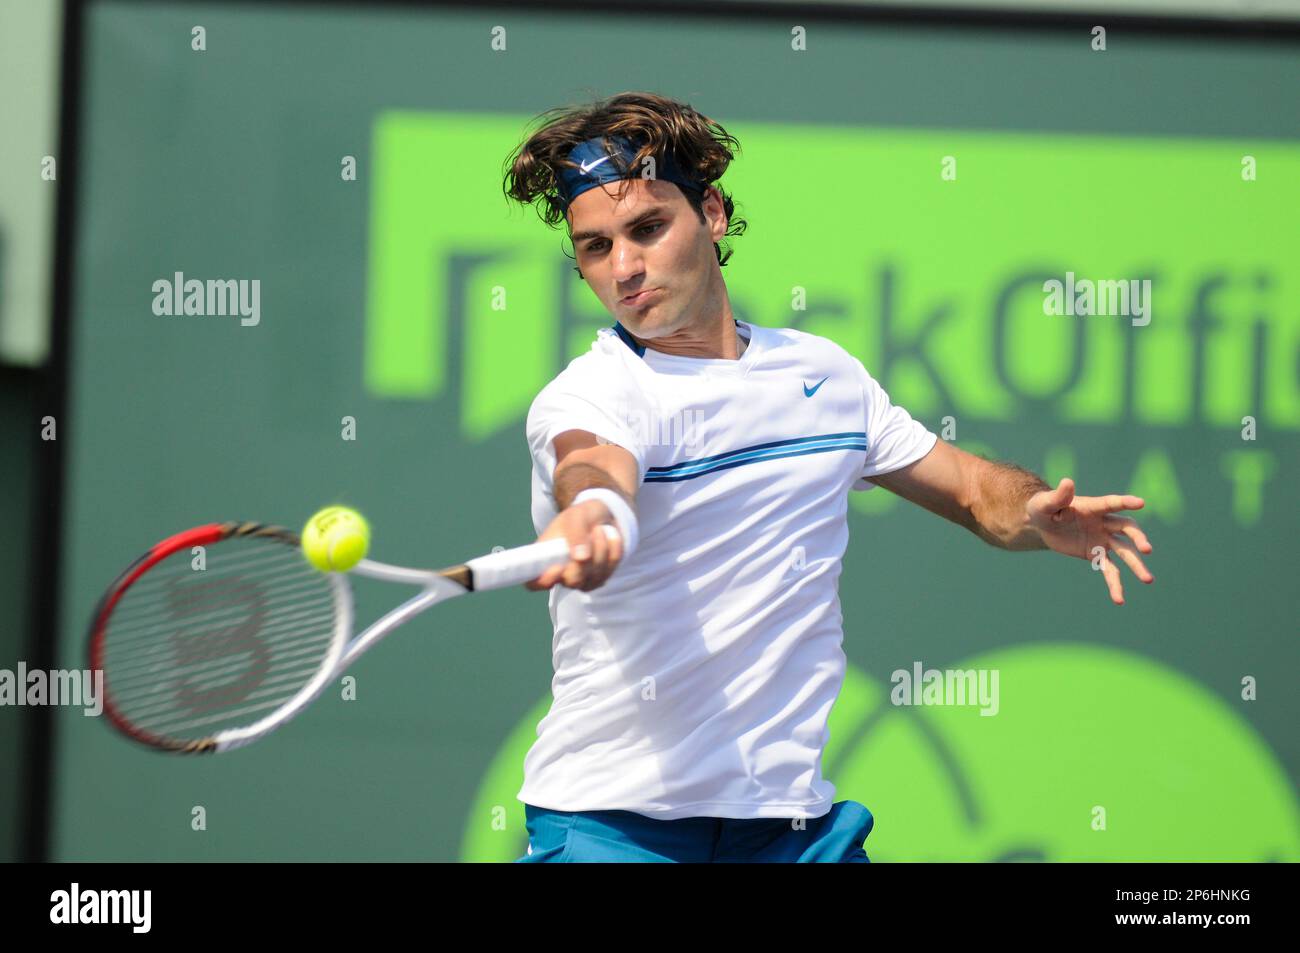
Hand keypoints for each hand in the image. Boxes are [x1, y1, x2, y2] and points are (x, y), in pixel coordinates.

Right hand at [524, 499, 624, 591]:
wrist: (604, 515)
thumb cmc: (582, 516)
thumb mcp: (576, 516)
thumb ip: (575, 533)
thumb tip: (581, 558)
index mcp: (544, 558)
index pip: (533, 583)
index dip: (543, 581)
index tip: (557, 567)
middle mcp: (561, 573)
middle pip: (571, 582)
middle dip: (584, 559)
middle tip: (591, 534)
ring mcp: (581, 579)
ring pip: (594, 577)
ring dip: (601, 549)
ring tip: (599, 530)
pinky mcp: (600, 578)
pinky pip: (610, 571)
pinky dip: (613, 551)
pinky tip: (610, 537)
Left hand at [1026, 477, 1154, 605]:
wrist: (1040, 525)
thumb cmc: (1042, 508)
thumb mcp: (1045, 503)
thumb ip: (1058, 496)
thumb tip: (1067, 482)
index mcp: (1093, 507)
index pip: (1111, 504)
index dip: (1125, 502)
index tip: (1141, 503)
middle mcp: (1103, 523)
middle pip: (1126, 529)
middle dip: (1138, 538)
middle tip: (1147, 550)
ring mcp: (1102, 539)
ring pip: (1124, 552)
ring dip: (1136, 564)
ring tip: (1148, 580)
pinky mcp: (1096, 554)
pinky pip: (1109, 570)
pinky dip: (1115, 583)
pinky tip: (1119, 599)